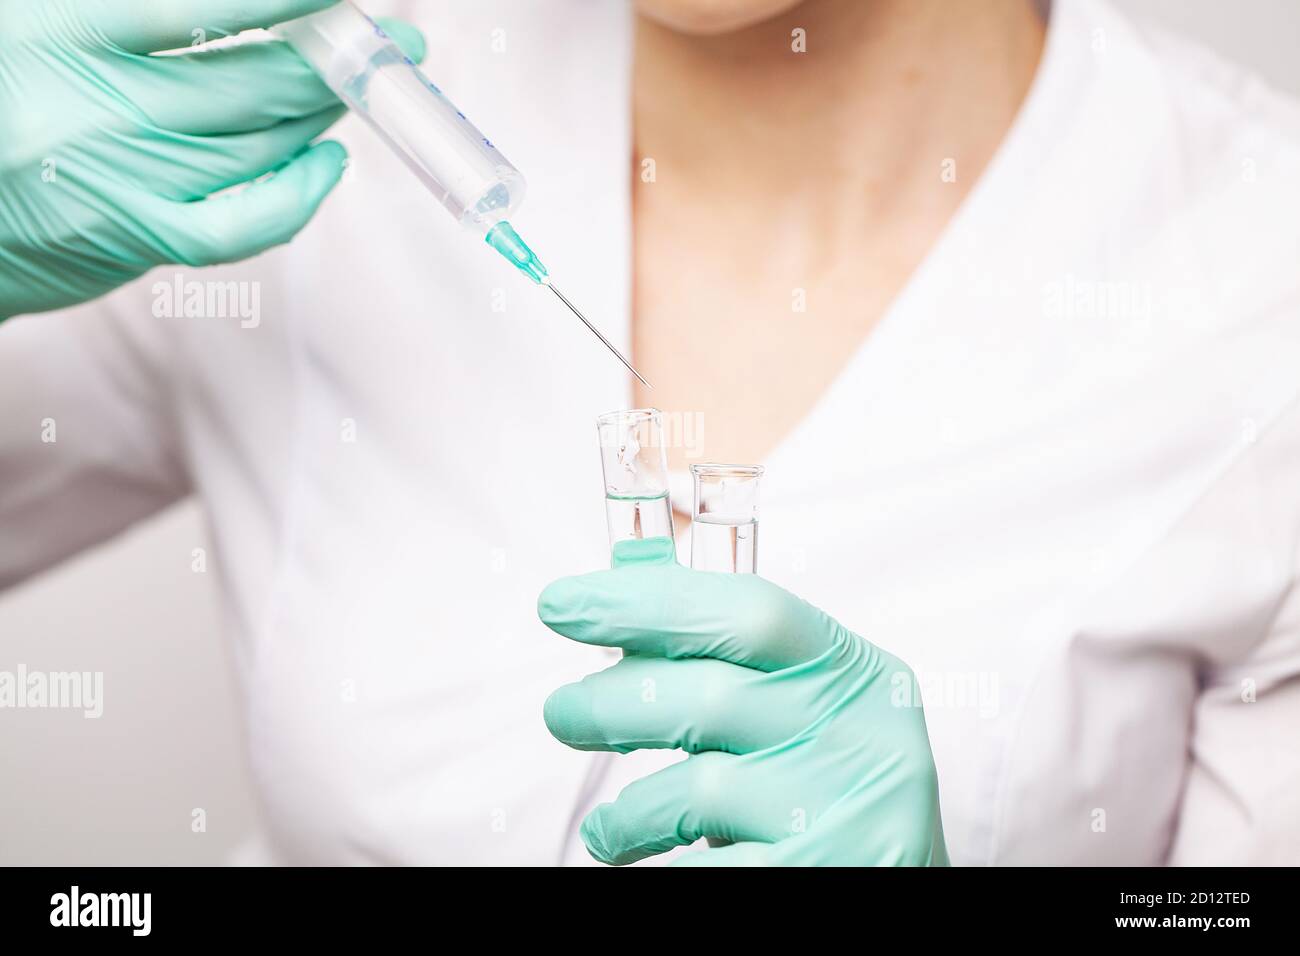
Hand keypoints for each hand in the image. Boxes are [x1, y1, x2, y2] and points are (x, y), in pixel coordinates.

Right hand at [0, 0, 424, 318]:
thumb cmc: (5, 93)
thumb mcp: (38, 20)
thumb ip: (132, 11)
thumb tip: (245, 6)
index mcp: (61, 35)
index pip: (198, 5)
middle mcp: (98, 109)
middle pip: (251, 81)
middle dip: (332, 60)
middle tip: (389, 42)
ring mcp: (125, 181)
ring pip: (260, 146)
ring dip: (319, 115)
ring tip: (350, 89)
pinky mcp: (141, 240)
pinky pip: (246, 223)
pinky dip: (298, 193)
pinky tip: (326, 163)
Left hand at [539, 559, 948, 865]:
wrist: (895, 885)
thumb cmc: (829, 794)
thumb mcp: (804, 711)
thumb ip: (730, 664)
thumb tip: (621, 608)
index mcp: (856, 673)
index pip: (748, 611)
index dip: (646, 602)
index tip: (562, 603)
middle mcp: (861, 734)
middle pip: (708, 695)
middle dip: (613, 702)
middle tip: (562, 713)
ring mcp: (848, 810)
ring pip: (699, 789)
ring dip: (629, 810)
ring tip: (608, 829)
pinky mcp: (825, 873)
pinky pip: (707, 870)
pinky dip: (660, 868)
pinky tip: (640, 866)